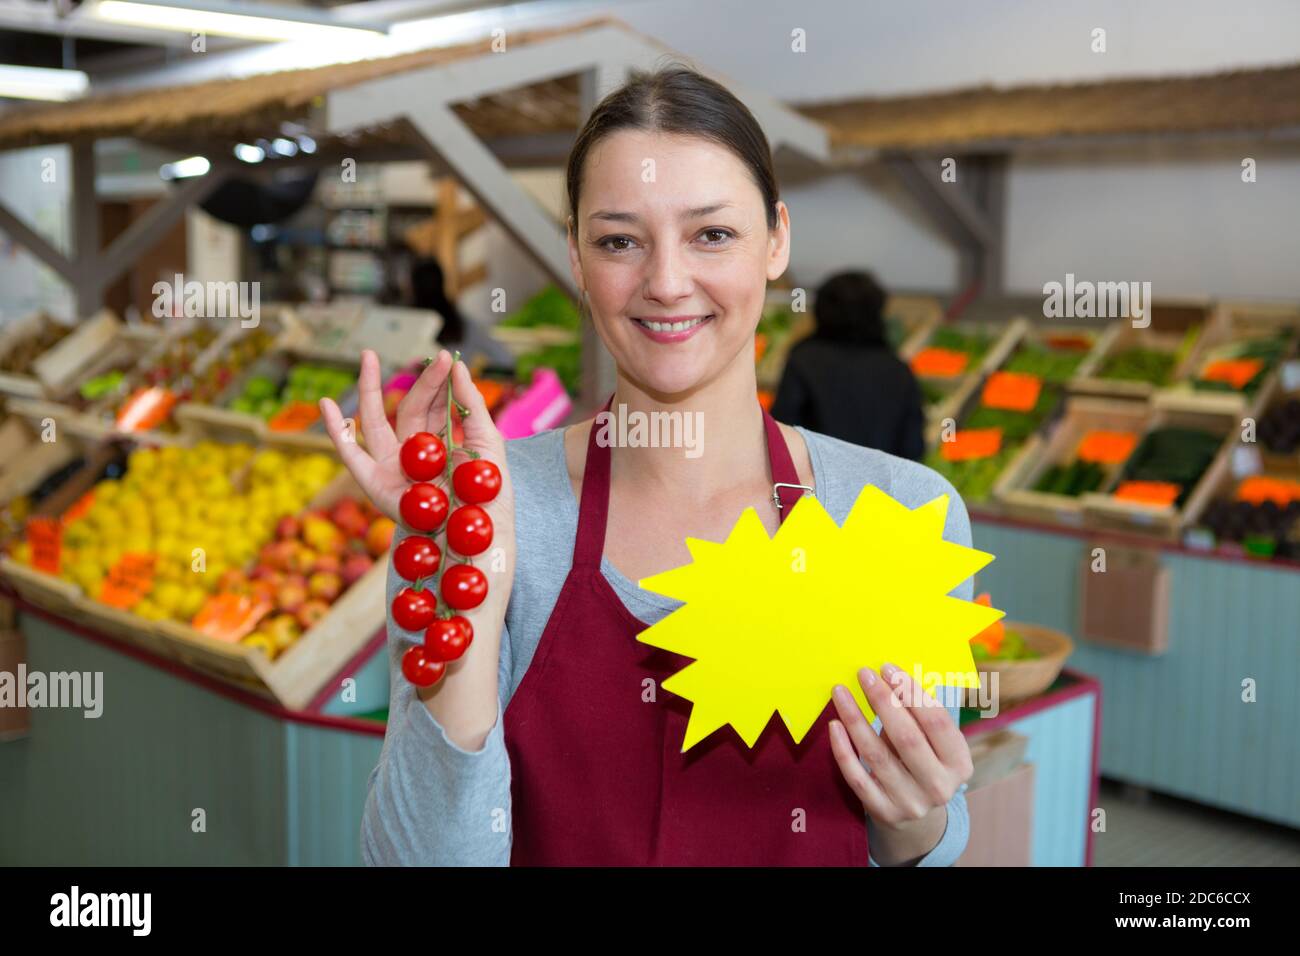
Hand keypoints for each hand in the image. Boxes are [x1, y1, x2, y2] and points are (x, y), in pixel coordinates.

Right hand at [319, 349, 510, 525]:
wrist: (477, 537)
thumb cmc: (488, 497)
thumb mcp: (488, 443)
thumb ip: (472, 405)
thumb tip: (458, 366)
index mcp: (440, 445)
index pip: (436, 405)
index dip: (439, 382)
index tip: (446, 358)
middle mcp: (413, 453)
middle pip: (410, 408)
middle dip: (419, 381)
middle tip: (430, 355)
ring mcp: (392, 467)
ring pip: (375, 420)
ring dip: (369, 388)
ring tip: (367, 356)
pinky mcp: (374, 484)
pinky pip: (350, 454)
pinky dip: (336, 430)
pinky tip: (327, 405)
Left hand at [828, 663, 972, 864]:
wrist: (916, 817)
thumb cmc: (923, 763)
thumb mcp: (936, 745)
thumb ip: (919, 717)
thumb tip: (888, 675)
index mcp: (960, 764)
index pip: (937, 721)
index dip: (912, 692)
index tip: (888, 668)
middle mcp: (939, 787)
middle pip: (907, 737)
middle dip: (883, 700)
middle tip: (864, 674)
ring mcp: (910, 803)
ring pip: (877, 755)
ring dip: (856, 719)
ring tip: (840, 692)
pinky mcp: (884, 812)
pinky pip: (857, 777)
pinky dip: (843, 750)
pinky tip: (834, 725)